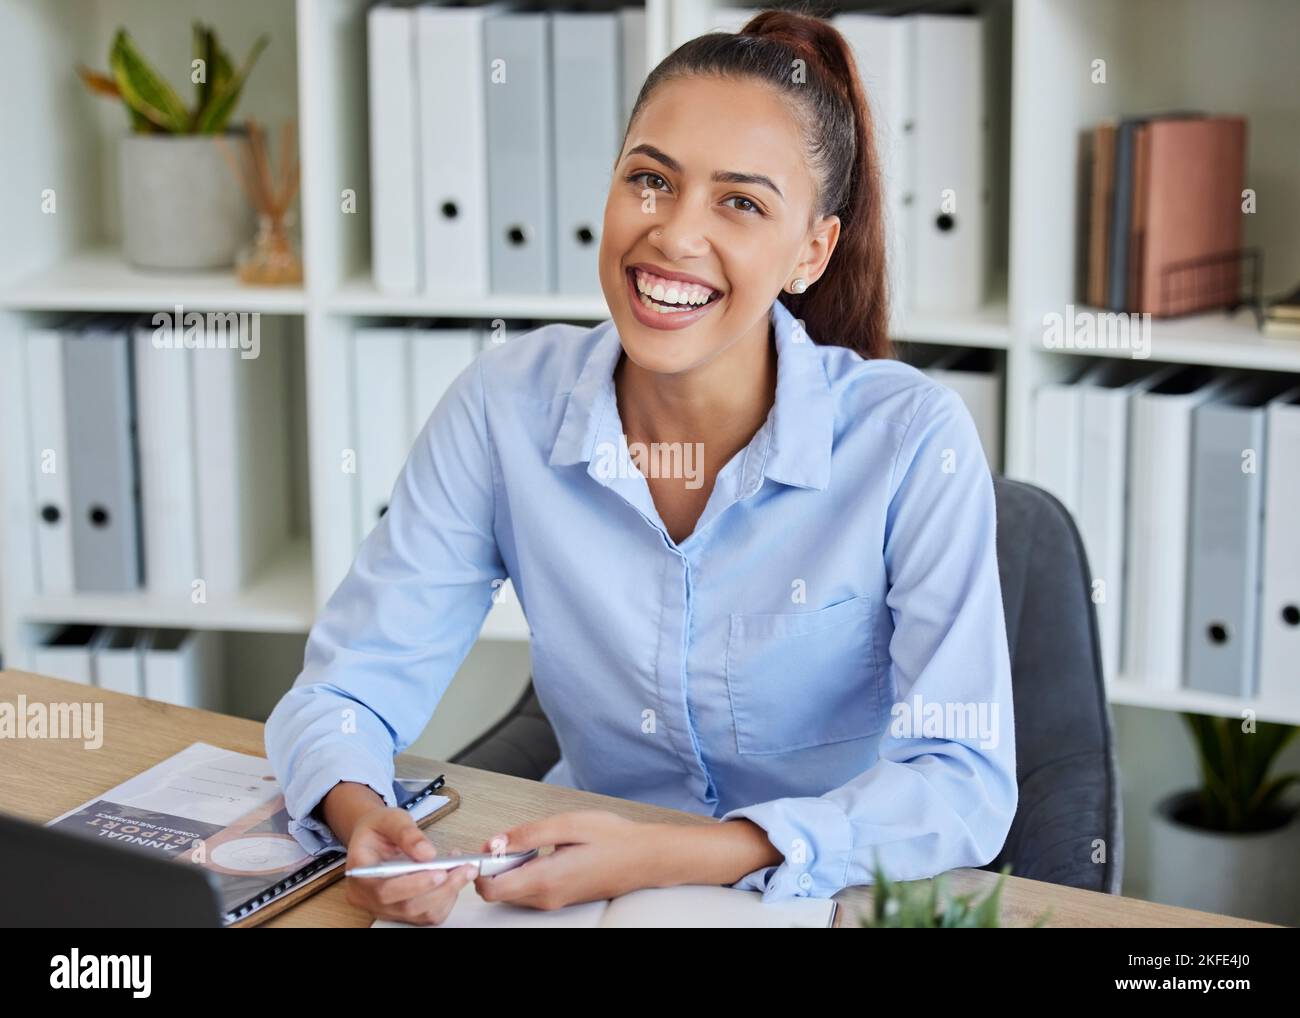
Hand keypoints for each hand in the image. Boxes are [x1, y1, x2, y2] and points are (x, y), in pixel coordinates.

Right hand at [343, 807, 477, 924]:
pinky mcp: (403, 911)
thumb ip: (406, 833)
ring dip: (447, 894)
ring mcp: (386, 908)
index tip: (440, 872)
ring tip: (464, 869)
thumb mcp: (390, 819)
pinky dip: (446, 898)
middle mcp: (370, 898)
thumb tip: (428, 853)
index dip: (413, 885)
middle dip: (441, 889)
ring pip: (420, 914)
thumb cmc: (379, 828)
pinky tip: (454, 876)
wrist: (375, 836)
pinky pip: (428, 914)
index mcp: (361, 874)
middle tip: (465, 869)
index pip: (385, 891)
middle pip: (406, 906)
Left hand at [473, 810, 663, 910]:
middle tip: (503, 841)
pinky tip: (538, 853)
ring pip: (513, 892)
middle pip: (499, 892)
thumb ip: (528, 834)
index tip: (484, 847)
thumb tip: (496, 841)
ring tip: (524, 844)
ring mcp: (555, 901)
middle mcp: (547, 897)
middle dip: (492, 867)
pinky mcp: (562, 899)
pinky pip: (529, 891)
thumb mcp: (568, 824)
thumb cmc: (614, 839)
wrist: (646, 857)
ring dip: (508, 870)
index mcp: (545, 878)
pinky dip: (523, 873)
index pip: (491, 888)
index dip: (479, 868)